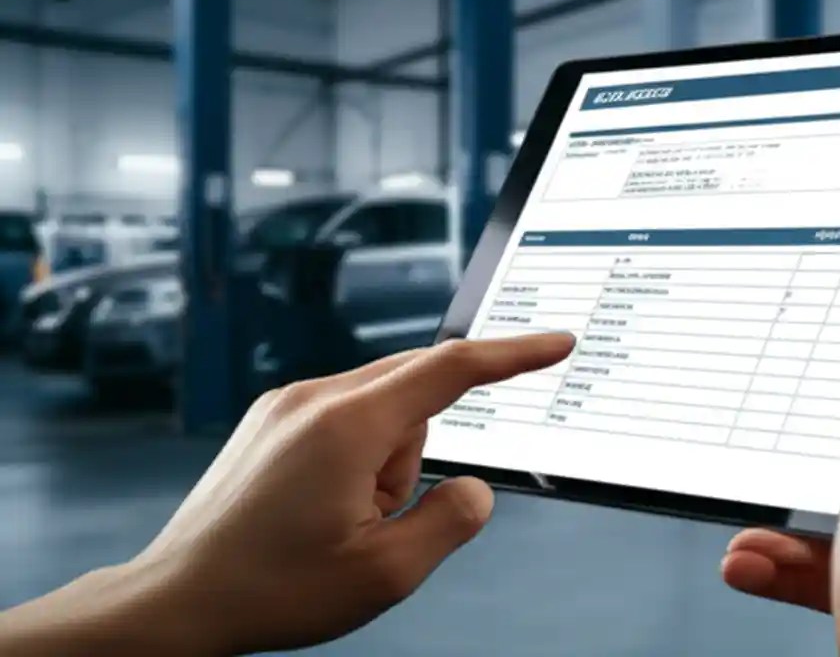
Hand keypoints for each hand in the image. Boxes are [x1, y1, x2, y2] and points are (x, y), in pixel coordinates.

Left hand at [0, 334, 572, 656]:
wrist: (179, 601)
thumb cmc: (270, 588)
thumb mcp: (387, 574)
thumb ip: (451, 520)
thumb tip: (473, 490)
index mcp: (349, 426)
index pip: (452, 369)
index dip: (514, 354)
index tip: (555, 343)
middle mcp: (314, 398)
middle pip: (415, 392)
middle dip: (419, 453)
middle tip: (377, 518)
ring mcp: (287, 404)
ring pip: (381, 409)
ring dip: (385, 461)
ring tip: (339, 522)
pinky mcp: (272, 419)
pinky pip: (345, 416)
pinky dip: (358, 456)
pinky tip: (323, 507)